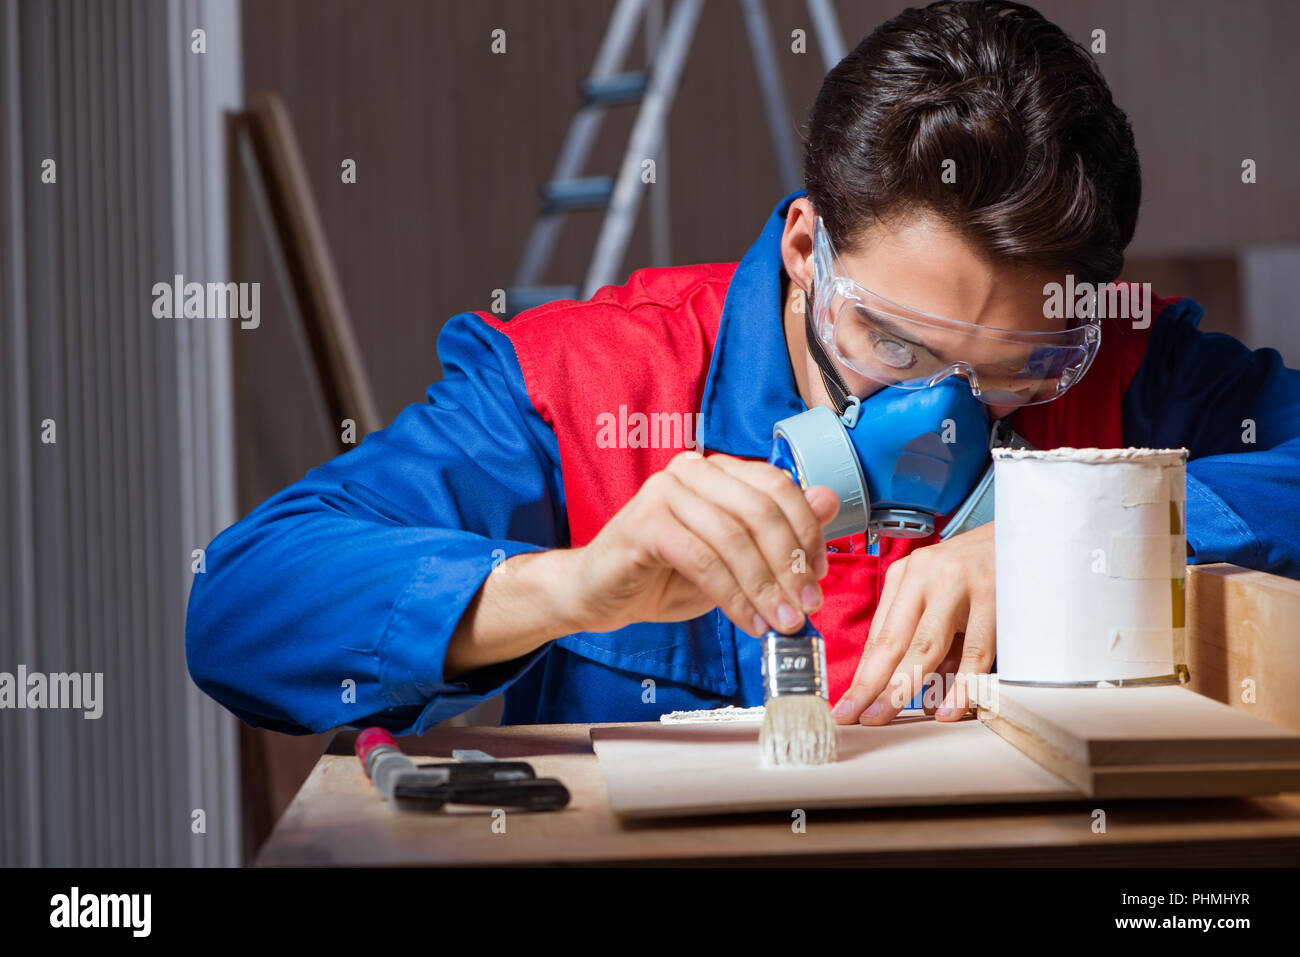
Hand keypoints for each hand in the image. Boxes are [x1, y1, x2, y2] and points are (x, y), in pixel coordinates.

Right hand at [571, 451, 839, 636]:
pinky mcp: (644, 522)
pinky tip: (747, 620)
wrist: (599, 594)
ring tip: (779, 622)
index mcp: (719, 470)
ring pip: (734, 538)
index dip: (807, 534)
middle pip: (761, 510)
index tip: (818, 578)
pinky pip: (703, 559)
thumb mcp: (736, 557)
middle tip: (805, 607)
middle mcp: (693, 470)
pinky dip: (732, 595)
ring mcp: (665, 492)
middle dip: (790, 564)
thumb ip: (779, 531)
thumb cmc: (666, 574)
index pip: (779, 488)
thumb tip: (830, 502)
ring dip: (764, 587)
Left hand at [831, 521, 995, 724]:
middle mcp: (927, 575)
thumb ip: (928, 639)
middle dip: (873, 685)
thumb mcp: (943, 595)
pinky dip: (962, 684)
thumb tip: (914, 696)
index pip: (879, 635)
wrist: (1030, 531)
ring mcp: (960, 584)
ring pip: (928, 646)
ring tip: (888, 717)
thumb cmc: (982, 570)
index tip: (846, 707)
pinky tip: (949, 708)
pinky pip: (976, 650)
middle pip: (894, 641)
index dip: (863, 675)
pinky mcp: (994, 595)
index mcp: (906, 575)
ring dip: (906, 687)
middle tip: (856, 717)